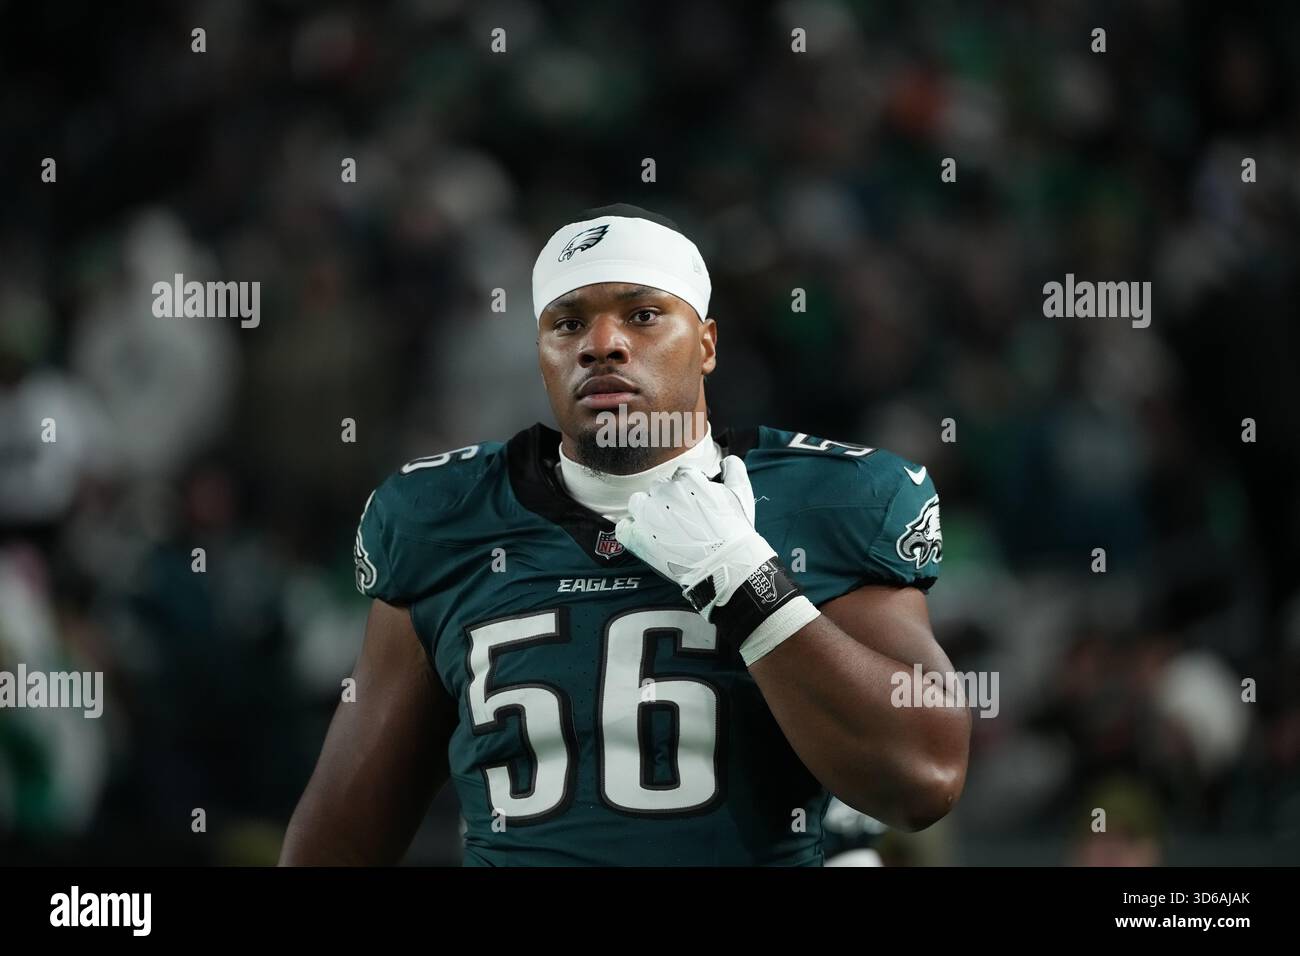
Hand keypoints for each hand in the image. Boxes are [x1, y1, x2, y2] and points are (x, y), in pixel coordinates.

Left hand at [614, 455, 776, 617]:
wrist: (727, 564)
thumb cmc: (735, 531)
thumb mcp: (741, 494)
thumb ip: (734, 469)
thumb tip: (725, 460)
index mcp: (686, 479)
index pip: (680, 475)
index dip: (689, 489)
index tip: (695, 505)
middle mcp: (664, 492)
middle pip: (659, 488)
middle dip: (669, 500)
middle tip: (683, 520)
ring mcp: (648, 515)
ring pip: (638, 502)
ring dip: (647, 511)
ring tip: (663, 529)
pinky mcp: (637, 538)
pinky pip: (623, 528)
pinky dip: (631, 531)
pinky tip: (645, 538)